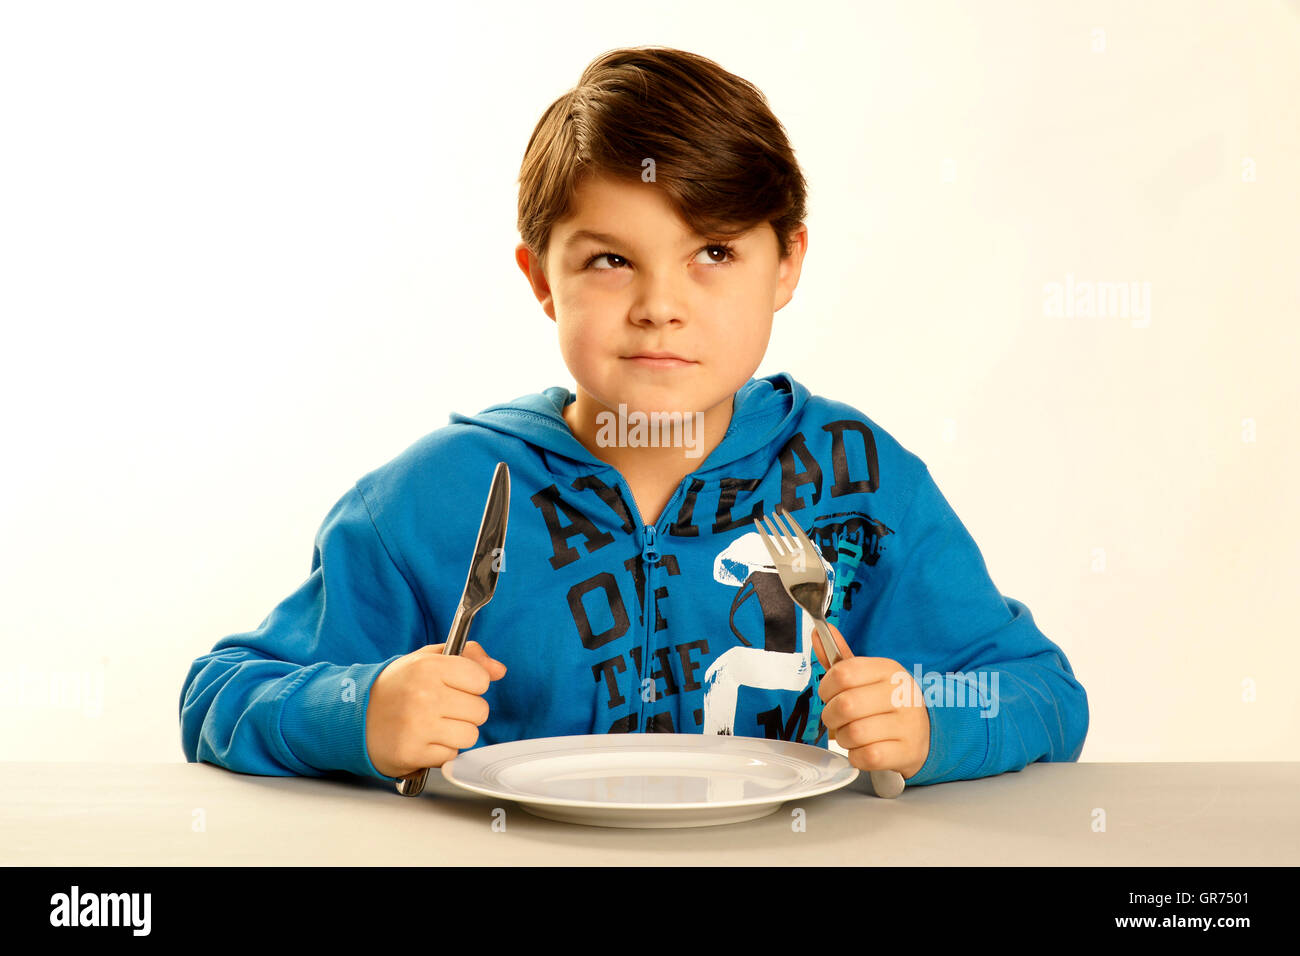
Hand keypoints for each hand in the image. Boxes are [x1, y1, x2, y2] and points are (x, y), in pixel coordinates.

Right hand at [365, 639, 506, 778]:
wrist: (353, 716)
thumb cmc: (395, 687)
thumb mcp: (426, 659)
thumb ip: (467, 656)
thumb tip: (499, 669)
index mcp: (429, 666)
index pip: (481, 679)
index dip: (471, 684)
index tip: (455, 685)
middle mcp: (424, 695)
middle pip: (480, 710)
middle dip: (465, 710)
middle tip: (441, 707)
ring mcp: (418, 726)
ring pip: (470, 736)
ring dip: (455, 733)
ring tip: (433, 725)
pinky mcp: (412, 753)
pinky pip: (450, 756)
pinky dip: (440, 751)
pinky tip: (423, 740)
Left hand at [812, 623, 929, 779]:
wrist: (928, 733)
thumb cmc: (888, 703)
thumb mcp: (868, 677)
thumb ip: (840, 659)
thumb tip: (818, 632)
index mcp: (889, 670)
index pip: (842, 673)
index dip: (826, 688)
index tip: (829, 695)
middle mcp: (900, 694)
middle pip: (845, 705)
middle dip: (830, 717)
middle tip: (837, 719)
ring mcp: (907, 724)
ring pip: (853, 734)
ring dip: (843, 738)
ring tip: (852, 734)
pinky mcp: (907, 751)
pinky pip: (865, 756)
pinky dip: (856, 756)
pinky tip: (863, 749)